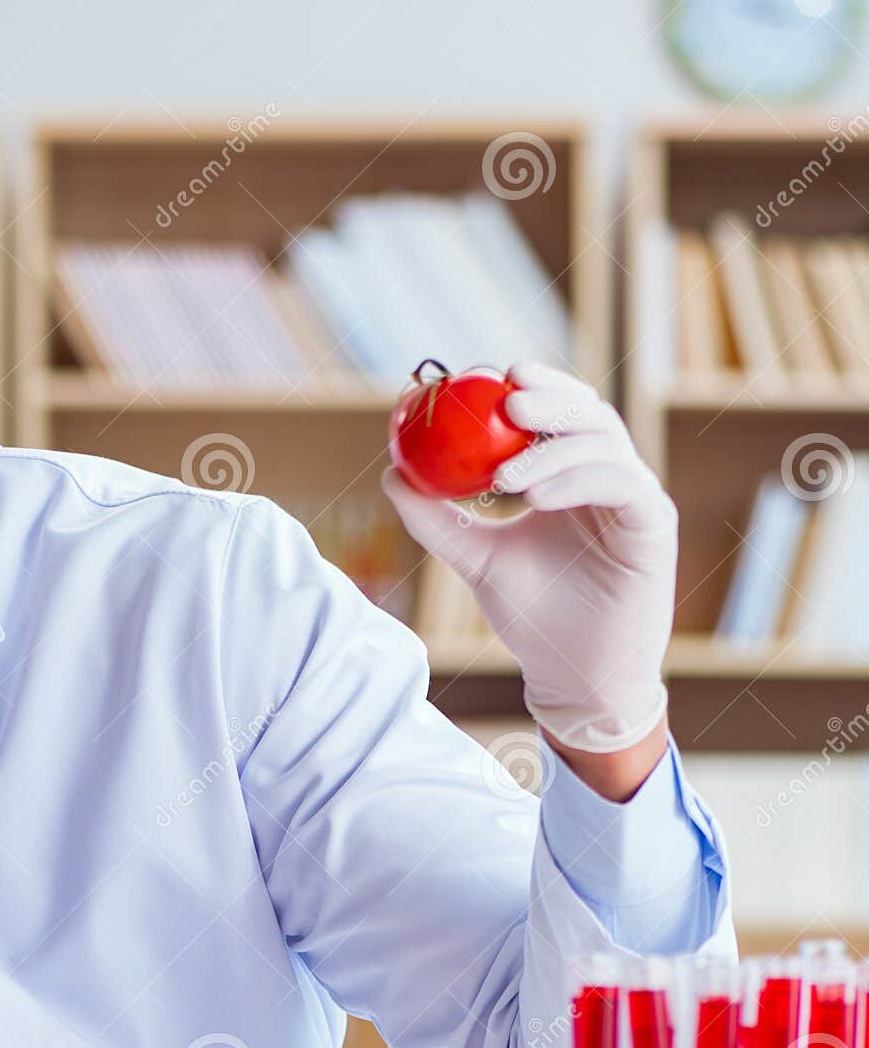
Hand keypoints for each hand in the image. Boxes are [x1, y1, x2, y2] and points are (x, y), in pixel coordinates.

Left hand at [381, 361, 675, 754]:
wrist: (570, 673)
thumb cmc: (532, 614)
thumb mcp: (473, 558)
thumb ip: (436, 518)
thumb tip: (391, 473)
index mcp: (572, 476)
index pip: (561, 413)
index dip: (538, 386)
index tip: (496, 374)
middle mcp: (609, 480)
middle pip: (590, 415)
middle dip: (552, 399)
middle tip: (509, 399)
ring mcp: (635, 500)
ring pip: (606, 446)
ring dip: (554, 449)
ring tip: (507, 475)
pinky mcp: (654, 526)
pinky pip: (623, 486)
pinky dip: (580, 480)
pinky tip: (540, 496)